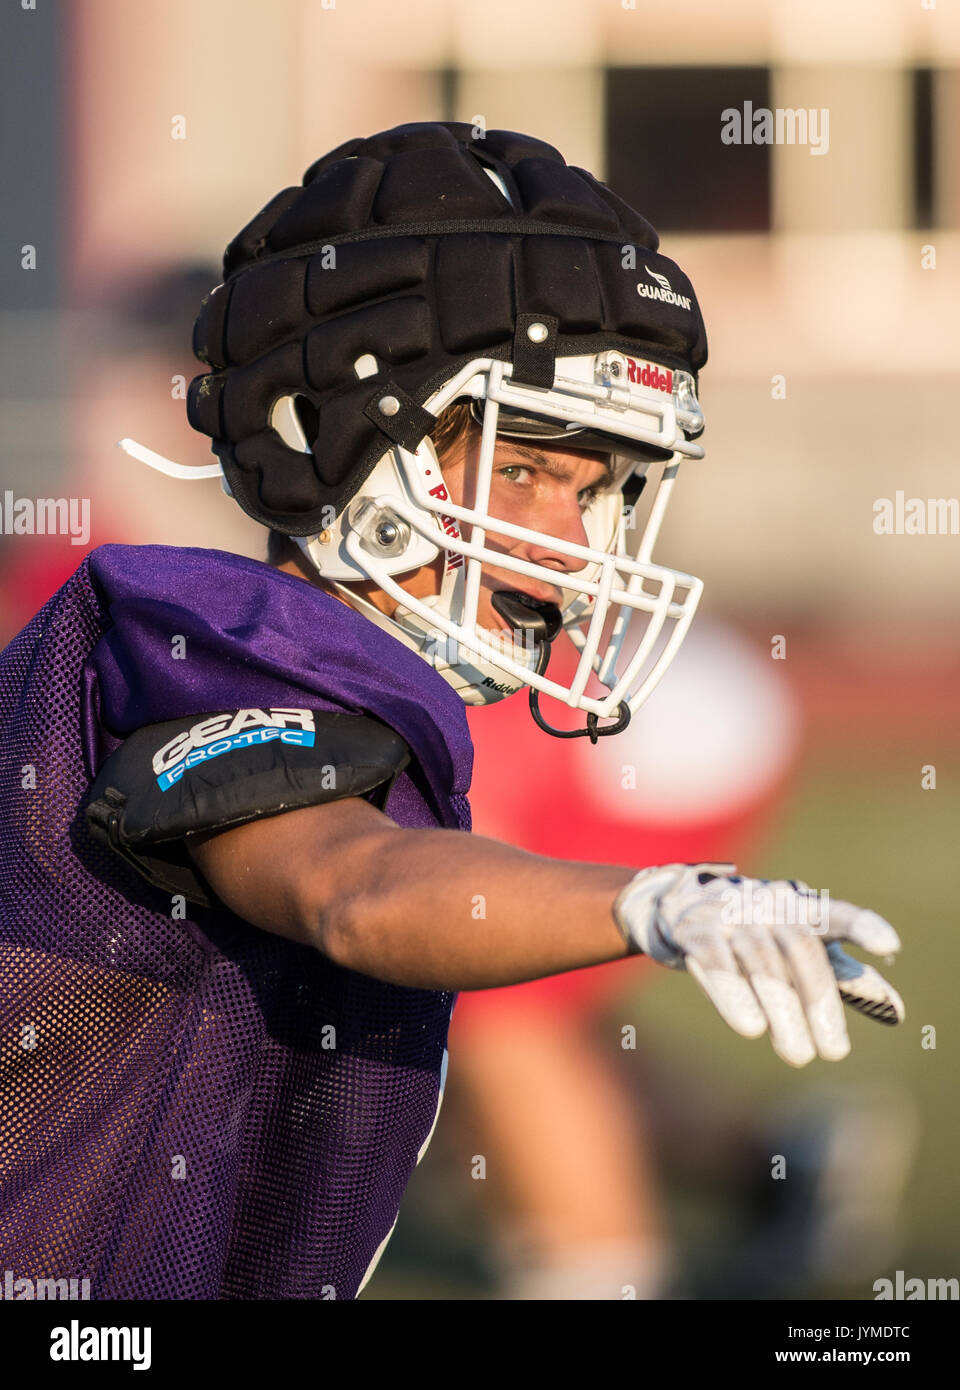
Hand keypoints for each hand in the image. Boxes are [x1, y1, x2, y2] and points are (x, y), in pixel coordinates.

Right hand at [612, 863, 903, 1066]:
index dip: (860, 925)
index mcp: (796, 905)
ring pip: (760, 960)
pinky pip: (715, 962)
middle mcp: (764, 903)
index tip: (889, 944)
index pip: (832, 913)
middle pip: (797, 947)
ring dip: (781, 1010)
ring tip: (799, 1055)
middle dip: (818, 1000)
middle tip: (835, 1052)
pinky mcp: (693, 931)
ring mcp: (726, 914)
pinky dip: (733, 994)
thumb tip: (895, 1012)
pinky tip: (751, 1028)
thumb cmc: (752, 933)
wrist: (674, 906)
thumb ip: (841, 975)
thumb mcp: (796, 946)